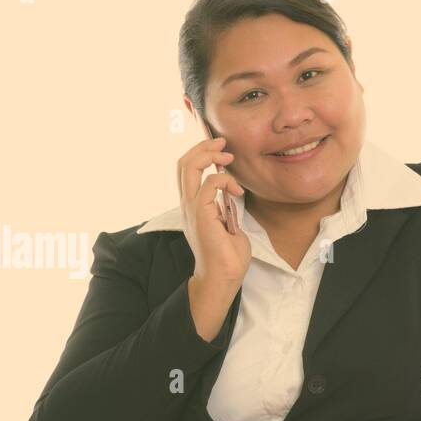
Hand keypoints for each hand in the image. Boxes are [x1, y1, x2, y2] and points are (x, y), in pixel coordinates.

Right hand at [178, 136, 250, 287]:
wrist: (223, 277)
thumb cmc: (228, 256)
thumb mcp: (227, 223)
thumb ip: (224, 206)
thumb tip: (230, 193)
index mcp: (191, 205)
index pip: (186, 170)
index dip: (200, 153)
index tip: (221, 149)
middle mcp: (186, 204)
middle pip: (182, 163)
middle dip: (202, 146)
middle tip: (222, 142)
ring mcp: (191, 208)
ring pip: (188, 167)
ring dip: (210, 155)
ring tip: (228, 157)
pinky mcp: (201, 214)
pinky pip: (209, 184)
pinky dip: (224, 180)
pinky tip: (237, 191)